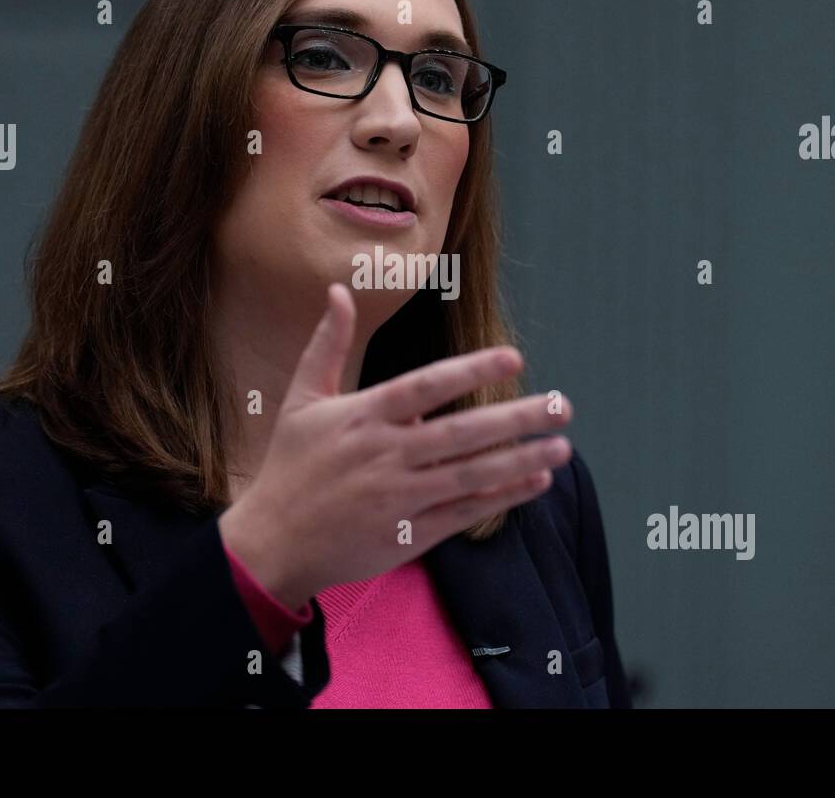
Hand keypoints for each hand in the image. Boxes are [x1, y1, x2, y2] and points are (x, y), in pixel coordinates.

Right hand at [217, 282, 572, 609]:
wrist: (272, 543)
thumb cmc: (289, 466)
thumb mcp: (301, 399)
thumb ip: (327, 344)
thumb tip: (338, 290)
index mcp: (363, 417)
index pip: (426, 387)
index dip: (471, 371)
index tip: (514, 358)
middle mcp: (386, 455)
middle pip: (461, 434)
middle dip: (516, 419)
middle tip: (562, 405)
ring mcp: (399, 498)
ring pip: (470, 476)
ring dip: (519, 460)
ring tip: (561, 446)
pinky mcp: (407, 535)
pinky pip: (463, 514)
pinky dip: (500, 498)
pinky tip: (533, 482)